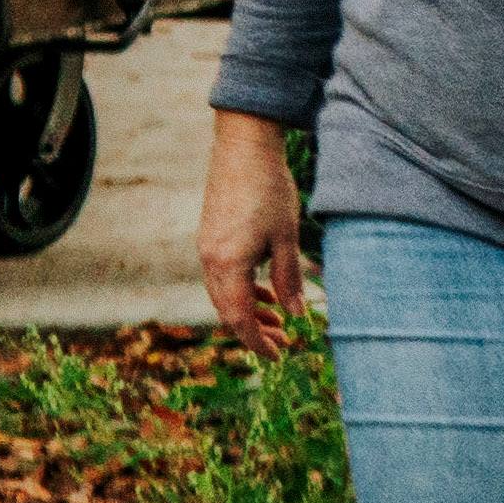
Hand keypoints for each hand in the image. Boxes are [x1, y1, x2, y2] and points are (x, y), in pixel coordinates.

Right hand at [197, 108, 315, 333]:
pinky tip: (264, 291)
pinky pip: (222, 276)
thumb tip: (296, 314)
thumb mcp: (287, 237)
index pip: (240, 318)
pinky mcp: (210, 236)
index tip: (278, 355)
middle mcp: (209, 260)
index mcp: (227, 264)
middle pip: (228, 311)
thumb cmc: (269, 189)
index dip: (258, 342)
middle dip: (254, 331)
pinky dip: (242, 290)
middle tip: (282, 343)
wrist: (244, 146)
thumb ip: (289, 278)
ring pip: (224, 294)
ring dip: (249, 311)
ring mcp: (206, 248)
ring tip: (277, 320)